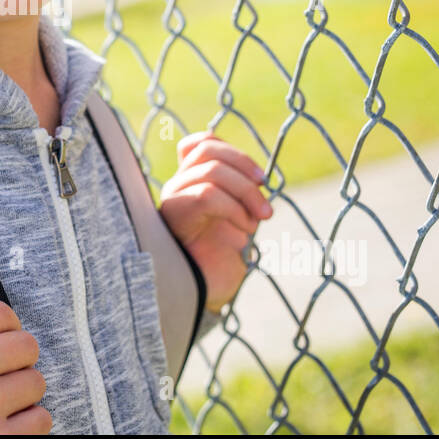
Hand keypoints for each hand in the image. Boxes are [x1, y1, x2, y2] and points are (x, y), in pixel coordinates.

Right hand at [0, 299, 50, 433]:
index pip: (2, 313)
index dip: (6, 329)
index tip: (2, 343)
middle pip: (27, 345)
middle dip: (17, 361)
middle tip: (1, 376)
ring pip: (36, 383)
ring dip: (22, 395)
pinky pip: (40, 419)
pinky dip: (27, 424)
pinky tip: (5, 425)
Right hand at [159, 131, 270, 312]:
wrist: (210, 296)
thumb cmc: (225, 259)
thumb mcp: (240, 219)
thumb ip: (240, 193)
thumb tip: (258, 176)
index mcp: (190, 183)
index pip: (199, 143)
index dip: (232, 151)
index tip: (260, 179)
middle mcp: (177, 187)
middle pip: (207, 149)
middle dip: (245, 168)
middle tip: (266, 202)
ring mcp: (173, 200)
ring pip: (211, 170)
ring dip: (245, 194)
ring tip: (256, 222)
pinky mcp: (174, 218)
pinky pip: (207, 194)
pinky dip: (235, 209)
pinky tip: (242, 233)